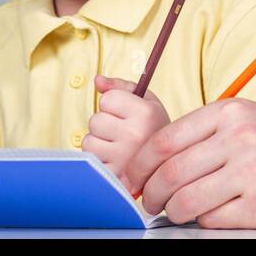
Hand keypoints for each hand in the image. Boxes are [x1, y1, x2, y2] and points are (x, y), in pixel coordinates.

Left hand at [82, 75, 170, 192]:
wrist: (167, 168)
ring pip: (89, 141)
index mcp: (146, 113)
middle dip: (104, 125)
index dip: (113, 105)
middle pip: (95, 120)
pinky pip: (90, 160)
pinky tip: (115, 161)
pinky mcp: (115, 176)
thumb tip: (97, 80)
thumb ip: (121, 87)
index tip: (126, 113)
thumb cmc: (153, 130)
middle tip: (122, 133)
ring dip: (99, 143)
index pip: (106, 99)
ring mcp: (125, 158)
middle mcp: (136, 135)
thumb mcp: (146, 102)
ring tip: (118, 148)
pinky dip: (98, 160)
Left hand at [125, 99, 255, 227]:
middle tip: (146, 201)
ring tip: (172, 212)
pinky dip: (201, 221)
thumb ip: (208, 132)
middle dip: (149, 192)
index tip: (132, 176)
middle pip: (170, 172)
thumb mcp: (252, 118)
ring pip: (185, 199)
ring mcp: (250, 172)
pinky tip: (206, 216)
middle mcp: (239, 138)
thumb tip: (158, 157)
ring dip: (171, 211)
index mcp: (231, 112)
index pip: (165, 139)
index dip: (140, 163)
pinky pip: (211, 219)